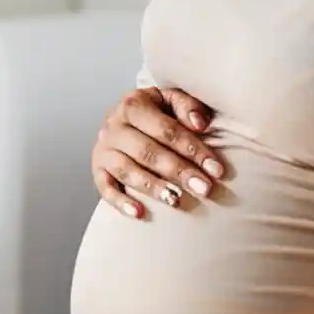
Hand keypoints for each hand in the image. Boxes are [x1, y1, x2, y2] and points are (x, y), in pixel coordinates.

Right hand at [92, 87, 223, 218]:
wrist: (124, 120)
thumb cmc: (155, 113)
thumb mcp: (171, 100)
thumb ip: (187, 106)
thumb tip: (199, 124)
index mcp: (132, 105)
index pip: (166, 129)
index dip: (193, 149)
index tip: (216, 169)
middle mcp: (113, 127)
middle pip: (147, 151)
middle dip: (178, 171)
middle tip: (204, 188)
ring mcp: (103, 150)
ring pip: (127, 171)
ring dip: (153, 187)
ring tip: (176, 200)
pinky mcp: (97, 170)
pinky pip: (104, 188)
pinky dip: (120, 202)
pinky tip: (139, 213)